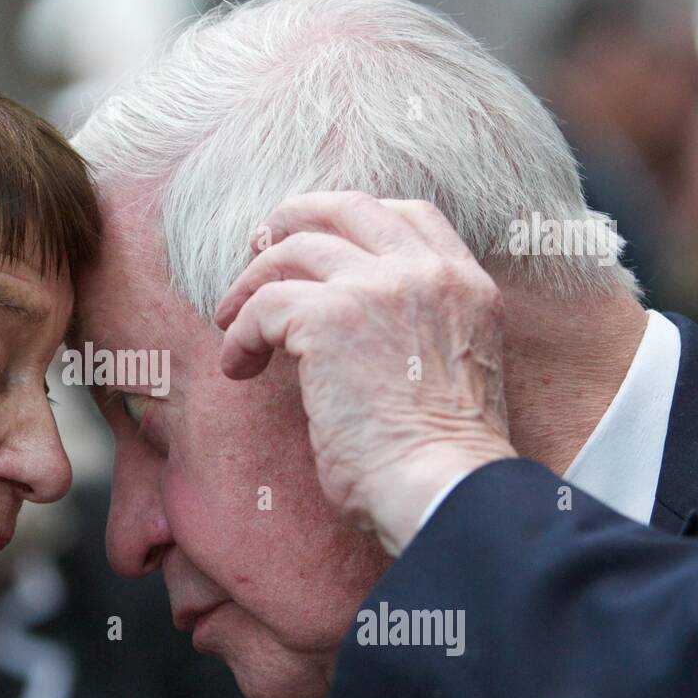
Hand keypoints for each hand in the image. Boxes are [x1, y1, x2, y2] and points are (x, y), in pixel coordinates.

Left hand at [214, 191, 516, 554]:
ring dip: (252, 285)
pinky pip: (264, 305)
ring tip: (231, 322)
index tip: (315, 241)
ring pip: (294, 251)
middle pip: (347, 209)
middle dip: (294, 218)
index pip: (408, 217)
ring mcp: (377, 288)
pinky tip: (238, 368)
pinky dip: (240, 335)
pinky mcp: (328, 319)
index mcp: (466, 286)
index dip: (352, 220)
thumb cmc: (442, 462)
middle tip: (258, 247)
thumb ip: (421, 332)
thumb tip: (358, 334)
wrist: (442, 488)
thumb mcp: (454, 372)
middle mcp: (426, 274)